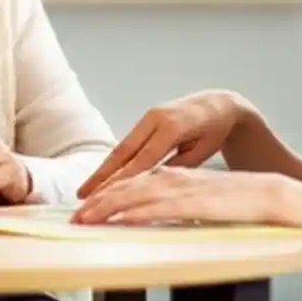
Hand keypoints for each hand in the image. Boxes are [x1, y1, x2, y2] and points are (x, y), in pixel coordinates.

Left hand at [72, 167, 301, 227]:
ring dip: (109, 206)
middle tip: (75, 216)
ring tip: (86, 218)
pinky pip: (160, 206)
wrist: (274, 194)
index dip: (108, 192)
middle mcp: (176, 176)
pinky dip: (137, 212)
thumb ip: (178, 200)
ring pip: (138, 193)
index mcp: (176, 174)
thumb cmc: (239, 200)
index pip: (134, 180)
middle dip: (99, 200)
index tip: (87, 207)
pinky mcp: (196, 202)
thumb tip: (155, 212)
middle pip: (129, 184)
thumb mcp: (201, 197)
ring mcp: (185, 188)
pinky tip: (120, 219)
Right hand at [77, 90, 252, 197]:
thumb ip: (178, 165)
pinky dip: (114, 162)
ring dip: (103, 170)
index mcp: (172, 126)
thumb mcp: (204, 150)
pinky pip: (128, 144)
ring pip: (121, 148)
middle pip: (123, 151)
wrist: (218, 103)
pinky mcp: (146, 120)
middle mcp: (155, 118)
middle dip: (101, 175)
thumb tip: (154, 182)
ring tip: (86, 190)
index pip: (143, 158)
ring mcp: (149, 117)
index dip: (124, 179)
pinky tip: (102, 178)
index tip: (106, 197)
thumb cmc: (216, 130)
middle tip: (82, 195)